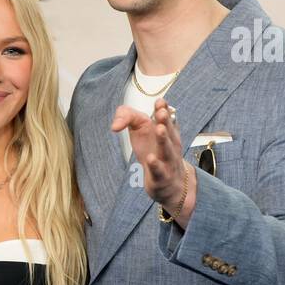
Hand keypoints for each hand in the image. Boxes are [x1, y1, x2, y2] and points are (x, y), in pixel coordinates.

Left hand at [110, 96, 191, 218]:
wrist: (168, 183)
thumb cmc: (153, 152)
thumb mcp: (140, 131)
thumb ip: (127, 118)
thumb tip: (115, 124)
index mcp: (166, 132)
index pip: (166, 119)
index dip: (163, 110)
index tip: (159, 102)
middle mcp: (169, 145)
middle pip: (169, 132)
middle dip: (165, 121)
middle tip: (161, 112)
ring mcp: (167, 161)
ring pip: (167, 150)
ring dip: (164, 139)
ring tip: (159, 129)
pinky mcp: (161, 177)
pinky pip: (159, 171)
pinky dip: (155, 165)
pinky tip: (150, 159)